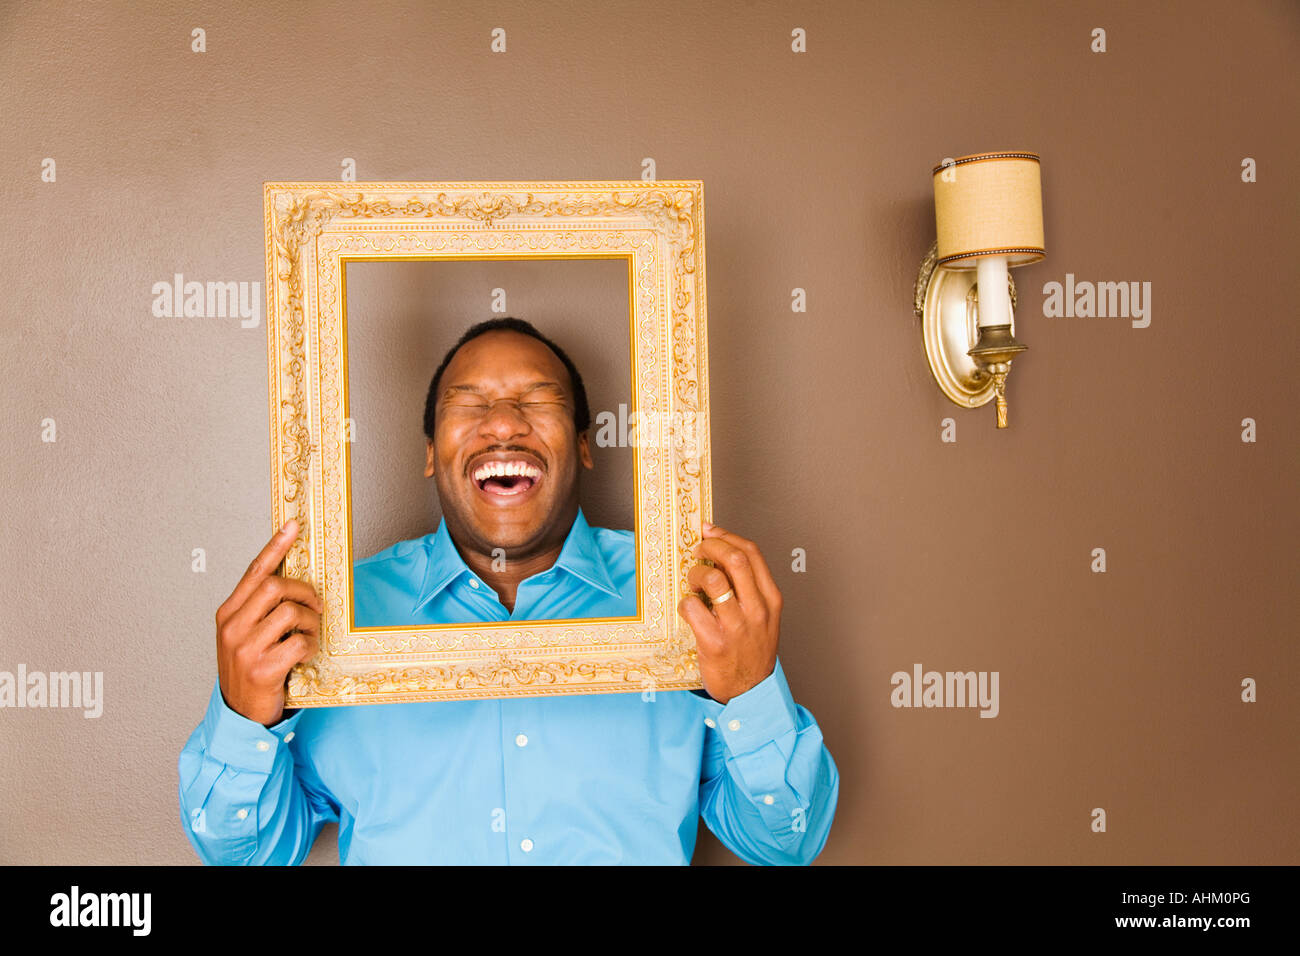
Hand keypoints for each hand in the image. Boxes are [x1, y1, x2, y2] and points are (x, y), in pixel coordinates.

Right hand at [215, 519, 321, 726]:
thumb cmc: (248, 669)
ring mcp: (245, 649)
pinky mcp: (263, 669)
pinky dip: (310, 647)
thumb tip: (289, 581)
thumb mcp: (245, 635)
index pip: (254, 571)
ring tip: (308, 636)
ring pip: (290, 613)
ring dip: (309, 623)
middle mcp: (232, 628)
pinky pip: (299, 643)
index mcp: (227, 614)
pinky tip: (305, 656)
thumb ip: (259, 609)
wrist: (239, 714)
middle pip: (275, 587)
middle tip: (315, 607)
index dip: (276, 546)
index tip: (294, 526)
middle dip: (303, 592)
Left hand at [677, 520, 781, 704]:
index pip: (752, 553)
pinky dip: (685, 602)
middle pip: (734, 559)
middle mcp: (757, 610)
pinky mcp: (715, 643)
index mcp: (770, 600)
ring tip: (693, 582)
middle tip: (697, 550)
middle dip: (710, 546)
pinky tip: (688, 608)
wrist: (751, 693)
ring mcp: (737, 627)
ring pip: (714, 580)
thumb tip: (722, 556)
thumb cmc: (753, 652)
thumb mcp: (764, 617)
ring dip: (696, 574)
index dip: (727, 535)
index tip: (710, 531)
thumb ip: (750, 589)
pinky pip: (693, 608)